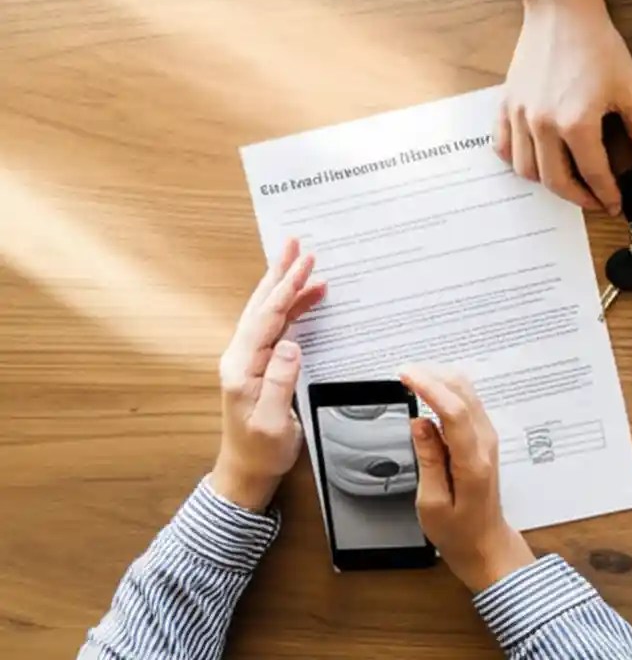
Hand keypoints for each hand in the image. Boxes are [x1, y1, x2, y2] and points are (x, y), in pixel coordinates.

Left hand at [212, 238, 325, 511]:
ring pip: (269, 313)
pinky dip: (292, 309)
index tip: (303, 264)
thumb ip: (279, 382)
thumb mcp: (272, 422)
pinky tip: (307, 299)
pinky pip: (277, 328)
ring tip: (306, 264)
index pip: (266, 318)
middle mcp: (241, 357)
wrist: (246, 472)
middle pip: (262, 305)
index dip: (285, 289)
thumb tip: (290, 346)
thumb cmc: (259, 452)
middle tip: (294, 244)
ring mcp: (249, 360)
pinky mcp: (260, 365)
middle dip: (280, 273)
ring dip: (287, 288)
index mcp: (241, 367)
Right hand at [399, 365, 534, 592]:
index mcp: (473, 462)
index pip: (454, 412)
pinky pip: (467, 404)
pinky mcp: (484, 438)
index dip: (429, 388)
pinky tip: (429, 392)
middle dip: (433, 375)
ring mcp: (488, 439)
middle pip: (464, 393)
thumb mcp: (432, 503)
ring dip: (441, 379)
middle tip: (403, 372)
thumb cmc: (459, 531)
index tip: (406, 375)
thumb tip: (419, 423)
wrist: (486, 542)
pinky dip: (447, 391)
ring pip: (468, 393)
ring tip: (412, 377)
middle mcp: (485, 444)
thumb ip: (428, 459)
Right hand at [495, 0, 631, 213]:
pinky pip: (503, 146)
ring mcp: (520, 115)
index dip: (607, 195)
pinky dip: (517, 160)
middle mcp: (543, 124)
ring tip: (568, 180)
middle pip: (556, 181)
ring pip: (527, 170)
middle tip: (595, 200)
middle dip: (579, 198)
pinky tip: (536, 159)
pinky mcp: (506, 105)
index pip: (593, 175)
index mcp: (576, 123)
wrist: (562, 13)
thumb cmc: (598, 47)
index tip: (616, 205)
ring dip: (548, 183)